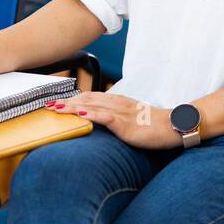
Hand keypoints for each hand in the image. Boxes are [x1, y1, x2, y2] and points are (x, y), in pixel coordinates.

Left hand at [49, 92, 179, 148]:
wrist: (175, 127)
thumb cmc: (155, 126)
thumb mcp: (133, 119)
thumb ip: (117, 118)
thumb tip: (102, 122)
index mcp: (119, 101)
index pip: (91, 96)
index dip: (73, 98)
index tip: (57, 101)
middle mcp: (118, 103)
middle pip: (87, 98)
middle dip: (67, 101)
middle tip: (48, 104)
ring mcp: (122, 112)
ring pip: (93, 105)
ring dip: (72, 106)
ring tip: (56, 108)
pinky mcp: (127, 124)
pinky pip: (106, 117)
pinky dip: (91, 114)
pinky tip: (79, 113)